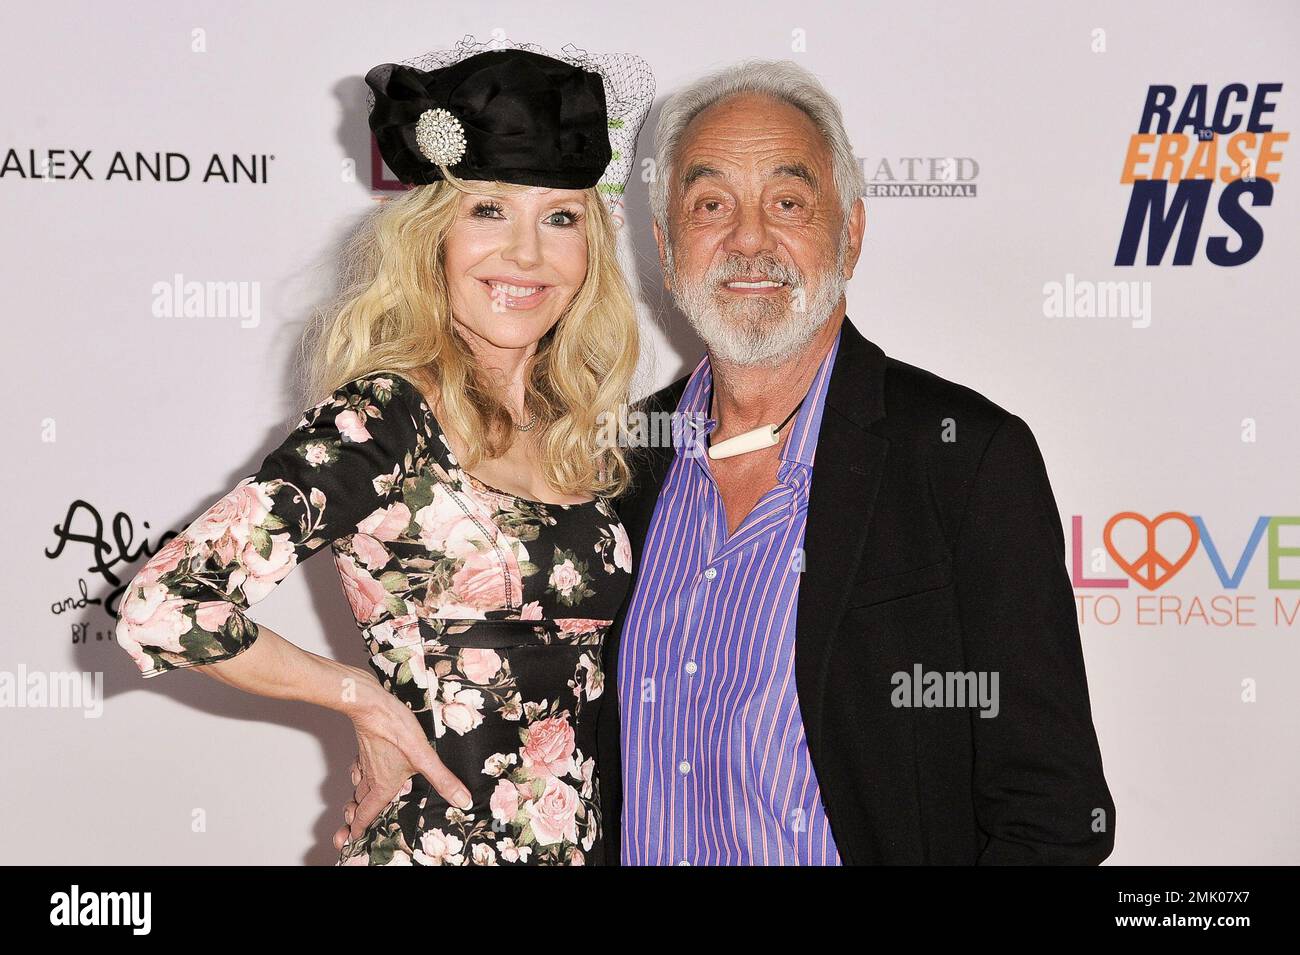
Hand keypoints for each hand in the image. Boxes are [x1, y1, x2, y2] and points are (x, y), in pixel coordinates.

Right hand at [332, 684, 471, 851]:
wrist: (372, 704)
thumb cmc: (395, 729)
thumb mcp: (424, 756)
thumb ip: (442, 779)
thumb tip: (462, 800)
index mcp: (384, 785)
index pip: (369, 813)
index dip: (361, 828)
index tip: (352, 840)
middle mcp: (372, 776)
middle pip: (359, 803)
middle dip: (354, 819)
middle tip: (348, 831)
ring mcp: (367, 761)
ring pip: (358, 786)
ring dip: (356, 799)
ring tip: (354, 808)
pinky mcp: (366, 747)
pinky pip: (358, 768)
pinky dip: (358, 776)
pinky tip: (362, 774)